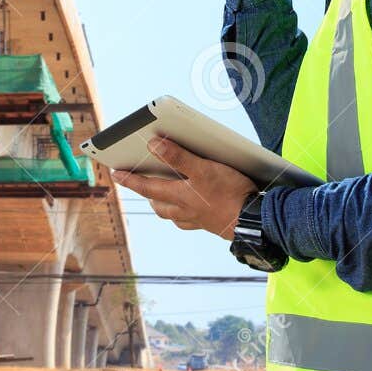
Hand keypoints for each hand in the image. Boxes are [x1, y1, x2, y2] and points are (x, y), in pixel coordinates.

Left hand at [109, 137, 256, 239]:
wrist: (256, 221)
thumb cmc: (231, 194)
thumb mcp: (204, 169)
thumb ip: (178, 157)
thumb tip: (153, 145)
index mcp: (178, 197)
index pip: (146, 187)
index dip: (129, 180)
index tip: (115, 174)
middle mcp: (184, 211)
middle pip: (158, 204)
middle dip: (147, 194)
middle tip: (141, 183)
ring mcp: (197, 220)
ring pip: (172, 214)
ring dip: (165, 204)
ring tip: (164, 193)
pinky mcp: (211, 224)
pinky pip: (190, 220)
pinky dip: (185, 212)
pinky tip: (192, 206)